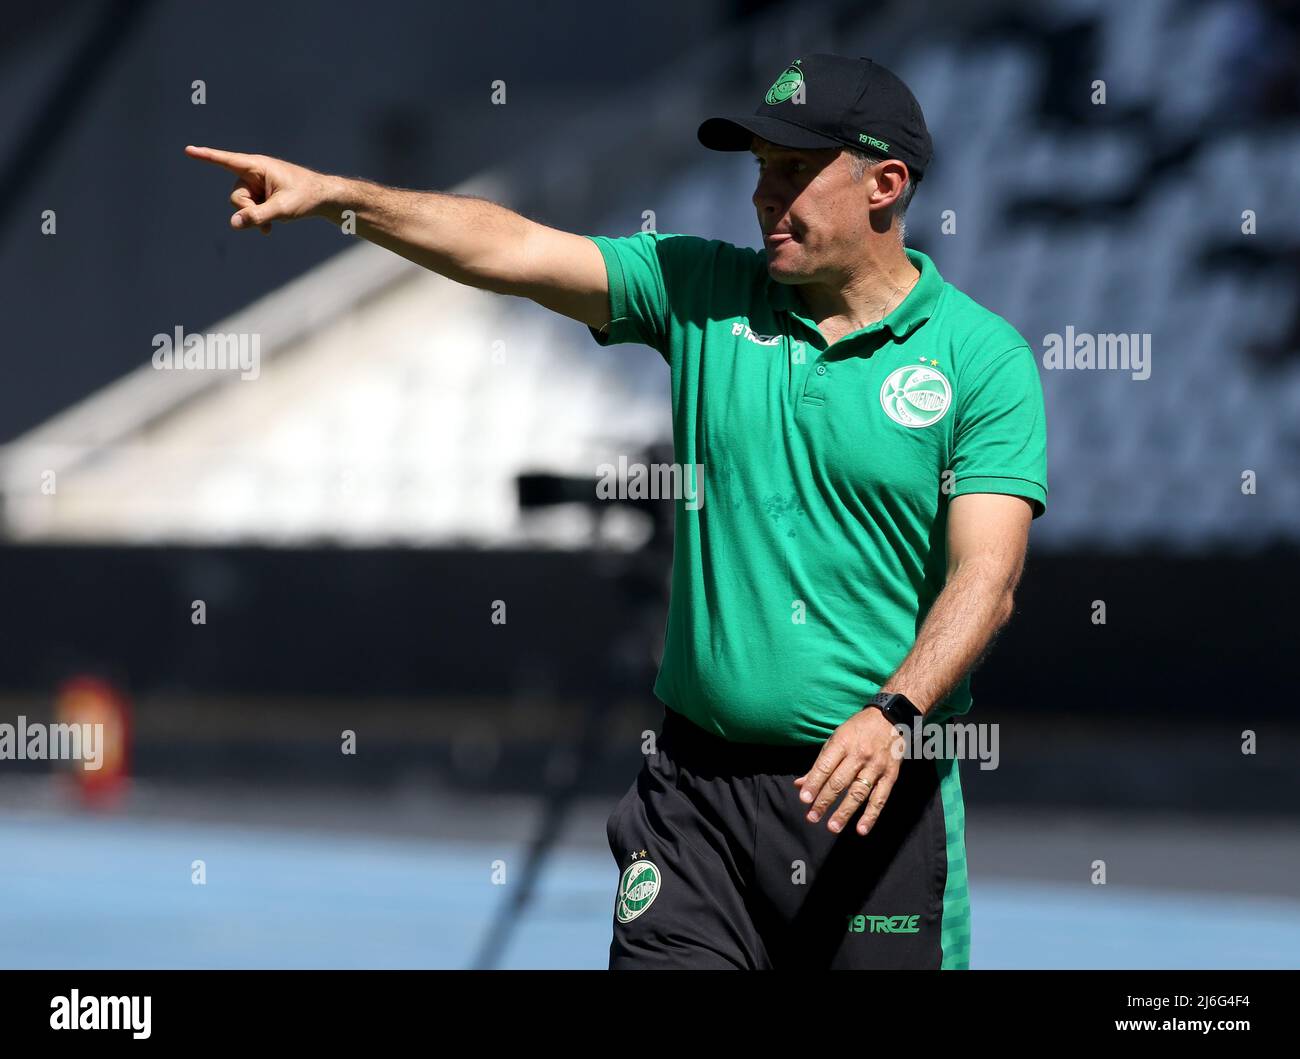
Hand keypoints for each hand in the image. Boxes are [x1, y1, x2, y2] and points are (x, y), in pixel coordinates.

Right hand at [185, 145, 335, 233]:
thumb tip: (233, 223)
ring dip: (256, 216)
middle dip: (248, 209)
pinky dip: (258, 219)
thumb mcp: (282, 208)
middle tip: (268, 216)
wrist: (324, 198)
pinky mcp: (262, 195)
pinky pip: (250, 210)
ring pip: (243, 205)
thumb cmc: (306, 197)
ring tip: (274, 221)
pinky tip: (269, 229)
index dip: (206, 156)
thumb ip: (257, 216)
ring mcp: (258, 185)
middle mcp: (255, 173)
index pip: (227, 161)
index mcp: (258, 166)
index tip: (188, 150)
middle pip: (236, 196)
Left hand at [793, 707, 903, 835]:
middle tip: (812, 817)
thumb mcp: (836, 739)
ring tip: (833, 826)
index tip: (804, 799)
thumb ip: (820, 763)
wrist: (890, 718)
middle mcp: (859, 754)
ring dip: (845, 811)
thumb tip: (800, 785)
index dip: (814, 783)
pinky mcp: (890, 775)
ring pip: (858, 792)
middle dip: (824, 801)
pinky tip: (861, 829)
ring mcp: (876, 765)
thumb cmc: (858, 730)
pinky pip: (880, 798)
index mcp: (842, 743)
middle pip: (839, 781)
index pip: (825, 766)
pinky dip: (871, 815)